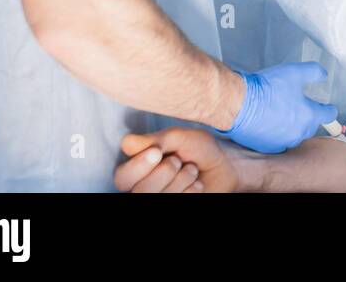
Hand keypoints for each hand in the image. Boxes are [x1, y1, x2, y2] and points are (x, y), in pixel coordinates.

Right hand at [116, 128, 239, 192]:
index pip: (122, 177)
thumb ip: (155, 140)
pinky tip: (196, 184)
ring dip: (181, 180)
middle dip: (164, 173)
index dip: (137, 166)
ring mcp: (159, 199)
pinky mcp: (173, 207)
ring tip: (191, 170)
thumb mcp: (179, 137)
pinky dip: (191, 191)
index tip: (157, 152)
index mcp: (136, 170)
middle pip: (140, 192)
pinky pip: (178, 202)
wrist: (223, 166)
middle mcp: (142, 188)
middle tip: (178, 160)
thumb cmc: (198, 149)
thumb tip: (126, 143)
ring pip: (160, 198)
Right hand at [217, 61, 336, 153]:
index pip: (328, 115)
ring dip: (292, 125)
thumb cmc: (266, 89)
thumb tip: (323, 75)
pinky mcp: (267, 147)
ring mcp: (283, 142)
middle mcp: (298, 133)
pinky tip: (269, 122)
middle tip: (298, 105)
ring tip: (281, 112)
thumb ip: (314, 72)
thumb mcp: (295, 72)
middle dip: (308, 116)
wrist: (238, 104)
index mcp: (309, 116)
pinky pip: (278, 141)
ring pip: (294, 134)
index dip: (329, 109)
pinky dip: (277, 133)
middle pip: (311, 125)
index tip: (328, 108)